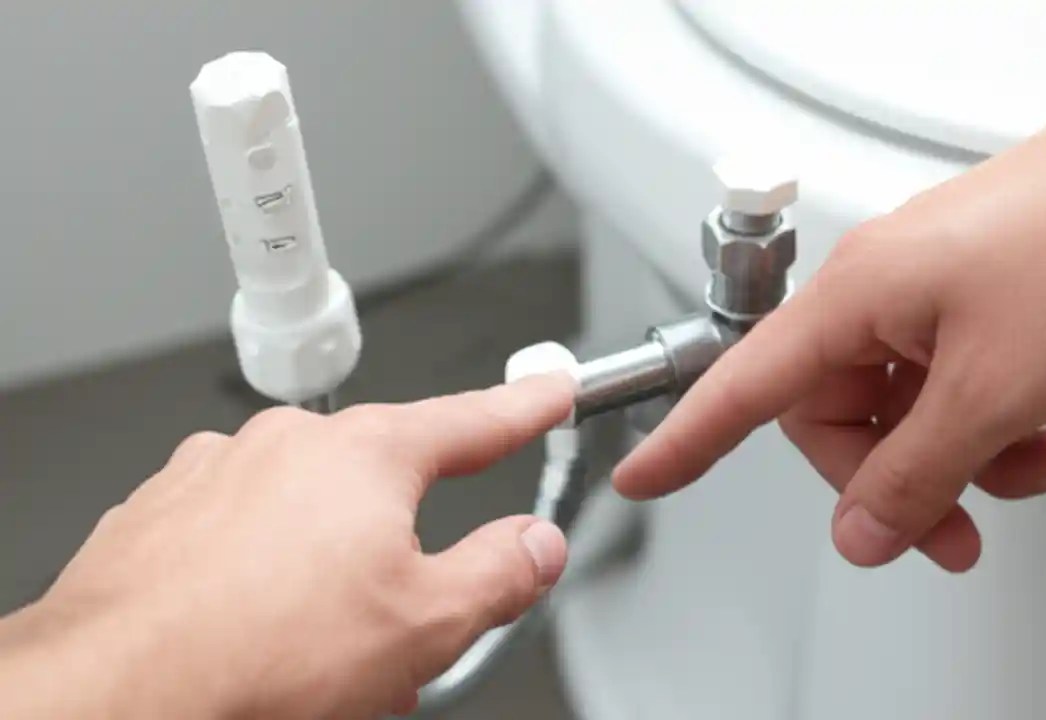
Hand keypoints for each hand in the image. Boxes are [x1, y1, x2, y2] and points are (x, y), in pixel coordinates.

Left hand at [0, 374, 573, 718]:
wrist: (116, 693)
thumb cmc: (256, 655)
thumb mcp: (425, 625)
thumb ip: (500, 573)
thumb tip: (536, 545)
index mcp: (367, 454)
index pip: (473, 421)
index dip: (523, 407)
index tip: (548, 391)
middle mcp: (290, 445)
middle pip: (383, 485)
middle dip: (403, 548)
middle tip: (401, 620)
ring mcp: (218, 472)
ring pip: (308, 518)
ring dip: (330, 570)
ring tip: (318, 650)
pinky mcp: (162, 512)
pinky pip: (240, 534)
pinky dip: (261, 575)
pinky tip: (257, 632)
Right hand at [614, 36, 1045, 571]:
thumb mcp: (995, 390)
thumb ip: (916, 472)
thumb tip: (862, 529)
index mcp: (857, 294)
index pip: (744, 382)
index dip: (687, 438)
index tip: (643, 474)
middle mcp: (884, 285)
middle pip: (840, 412)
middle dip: (895, 478)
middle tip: (947, 529)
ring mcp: (935, 284)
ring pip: (908, 402)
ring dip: (963, 454)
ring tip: (1034, 471)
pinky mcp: (984, 288)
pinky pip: (957, 377)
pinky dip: (996, 420)